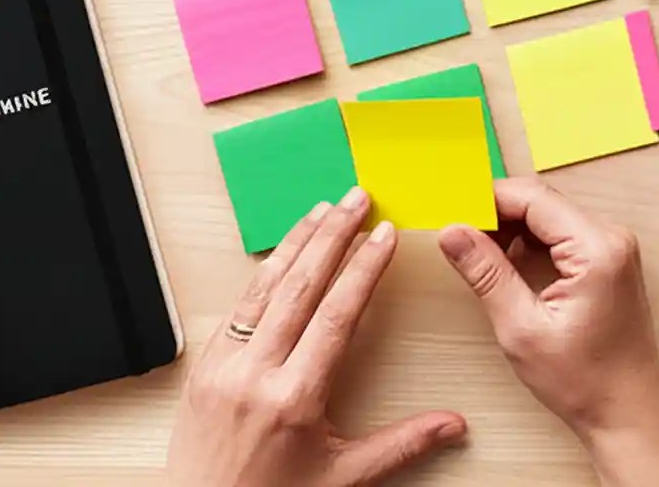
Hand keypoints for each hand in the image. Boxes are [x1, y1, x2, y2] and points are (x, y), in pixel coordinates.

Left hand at [167, 186, 466, 486]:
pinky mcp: (203, 368)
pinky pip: (236, 309)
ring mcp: (223, 367)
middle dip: (332, 236)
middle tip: (356, 200)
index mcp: (295, 398)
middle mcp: (254, 374)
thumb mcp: (344, 478)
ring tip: (321, 210)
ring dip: (295, 243)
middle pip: (300, 287)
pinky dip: (261, 275)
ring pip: (263, 289)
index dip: (363, 269)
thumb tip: (455, 425)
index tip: (382, 235)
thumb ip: (401, 445)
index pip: (336, 315)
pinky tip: (280, 255)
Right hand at [438, 178, 658, 486]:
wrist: (627, 414)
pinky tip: (504, 262)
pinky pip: (561, 235)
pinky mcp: (608, 261)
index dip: (487, 198)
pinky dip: (529, 242)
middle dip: (496, 212)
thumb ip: (485, 273)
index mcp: (597, 249)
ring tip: (475, 251)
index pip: (532, 198)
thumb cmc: (583, 382)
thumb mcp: (521, 328)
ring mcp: (613, 248)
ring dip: (510, 227)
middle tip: (456, 232)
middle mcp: (612, 238)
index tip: (451, 208)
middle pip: (541, 202)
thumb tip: (452, 232)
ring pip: (549, 216)